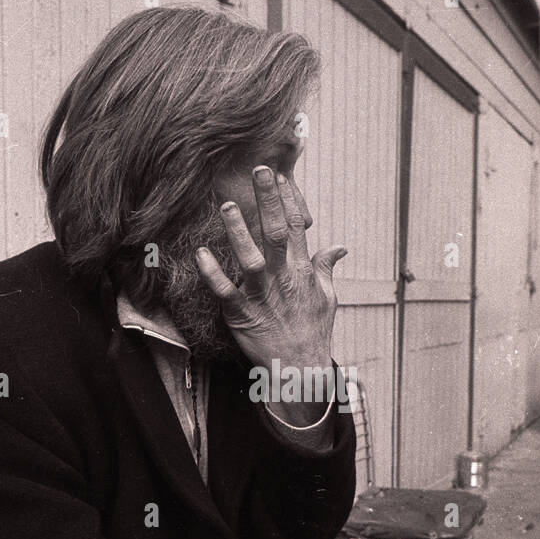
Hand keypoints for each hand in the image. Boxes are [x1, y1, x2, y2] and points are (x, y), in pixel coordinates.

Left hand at [195, 167, 345, 398]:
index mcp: (302, 270)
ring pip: (251, 259)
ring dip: (238, 232)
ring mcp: (263, 296)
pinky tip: (200, 254)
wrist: (300, 368)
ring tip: (226, 205)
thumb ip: (326, 268)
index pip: (297, 228)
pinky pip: (226, 292)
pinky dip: (212, 274)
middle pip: (277, 233)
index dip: (288, 200)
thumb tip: (339, 247)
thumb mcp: (327, 297)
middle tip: (259, 170)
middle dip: (268, 201)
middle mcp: (283, 278)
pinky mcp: (243, 314)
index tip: (279, 176)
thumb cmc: (312, 331)